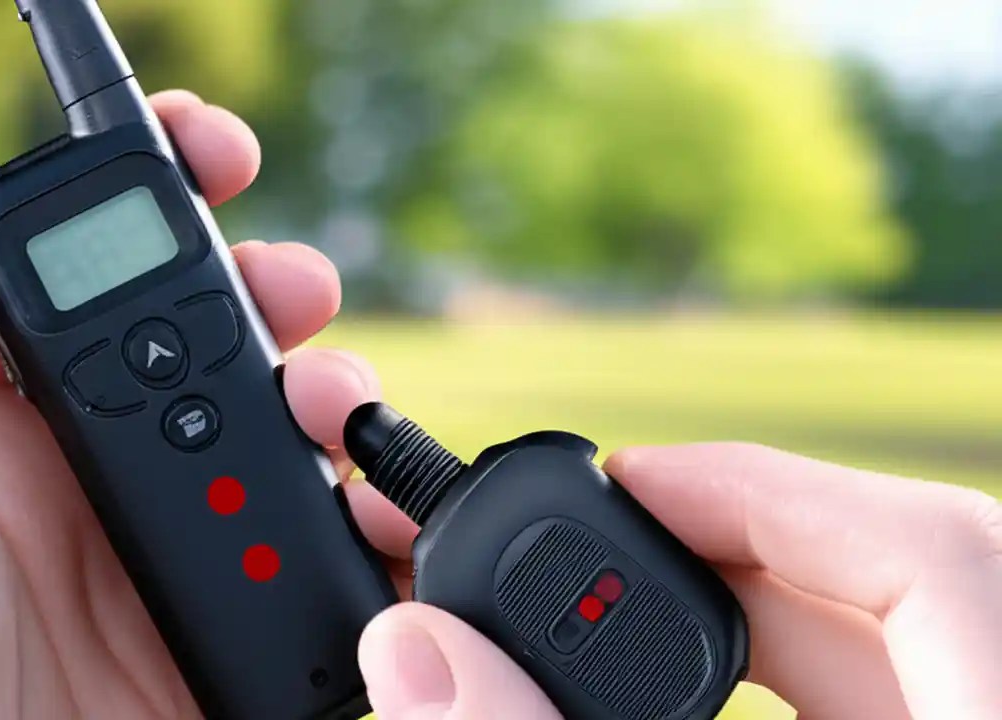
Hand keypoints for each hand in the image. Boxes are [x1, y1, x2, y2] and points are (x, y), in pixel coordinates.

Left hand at [0, 90, 395, 718]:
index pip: (70, 305)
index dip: (146, 217)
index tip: (215, 156)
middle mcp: (75, 523)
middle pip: (197, 371)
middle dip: (264, 304)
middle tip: (304, 291)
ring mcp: (157, 600)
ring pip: (270, 469)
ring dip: (325, 419)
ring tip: (347, 411)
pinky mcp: (216, 683)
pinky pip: (312, 592)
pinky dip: (366, 550)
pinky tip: (382, 530)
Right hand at [356, 444, 1001, 719]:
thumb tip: (417, 652)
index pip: (937, 548)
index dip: (771, 485)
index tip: (631, 477)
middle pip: (880, 578)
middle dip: (708, 543)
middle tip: (572, 554)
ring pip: (867, 636)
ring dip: (718, 608)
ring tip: (587, 613)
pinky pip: (869, 690)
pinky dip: (760, 668)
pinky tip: (648, 686)